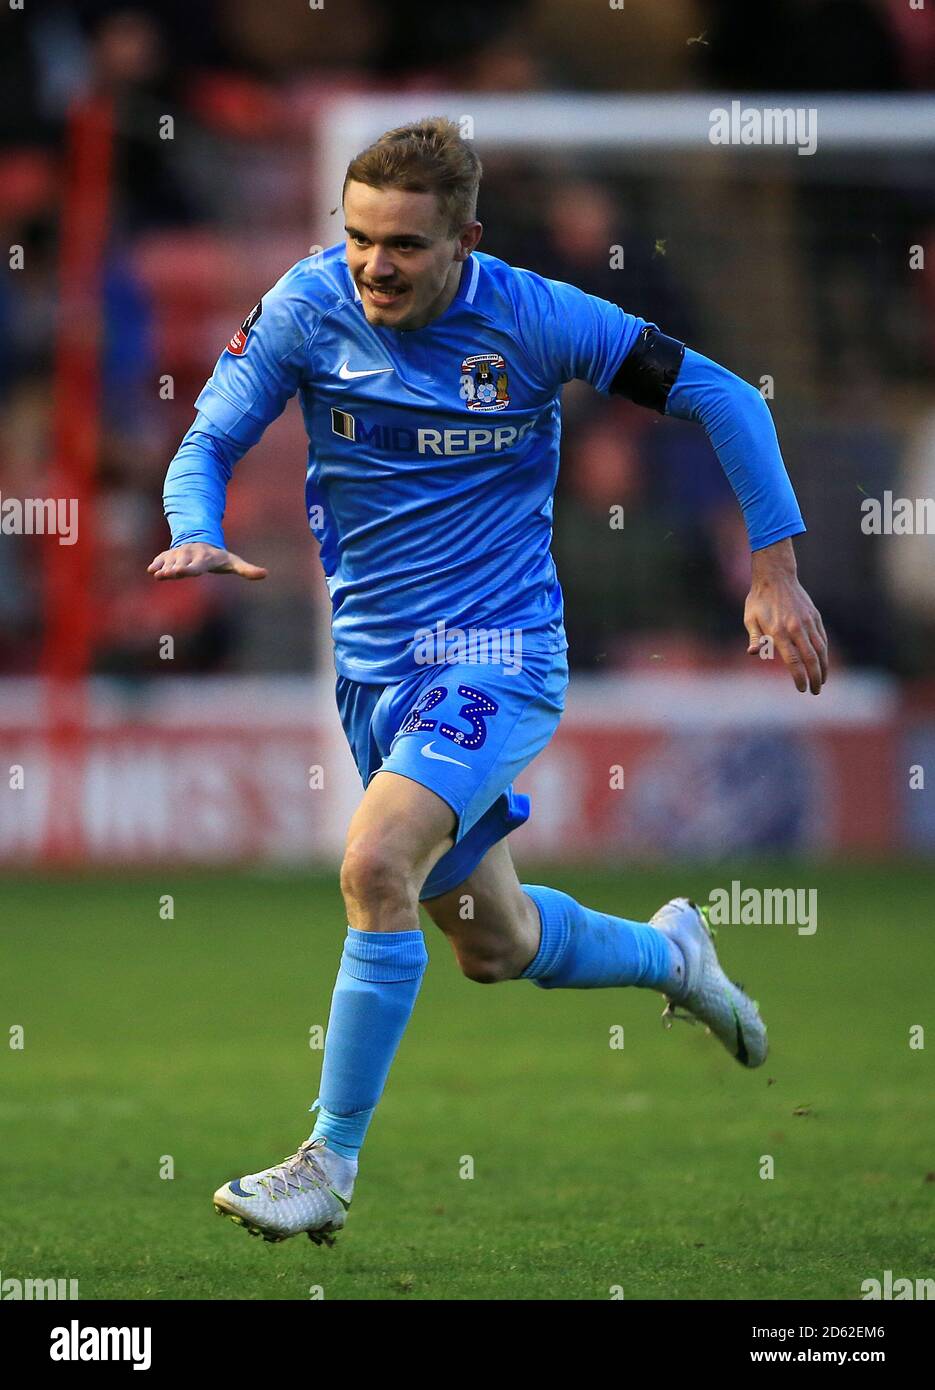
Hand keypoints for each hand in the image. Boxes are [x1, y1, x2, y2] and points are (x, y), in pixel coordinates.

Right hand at [147, 542, 266, 580]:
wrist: (200, 539)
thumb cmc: (218, 557)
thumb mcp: (233, 562)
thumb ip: (247, 569)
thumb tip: (266, 574)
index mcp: (205, 559)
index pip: (197, 566)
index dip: (190, 569)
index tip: (182, 571)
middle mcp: (190, 555)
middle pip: (180, 565)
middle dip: (174, 569)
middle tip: (166, 575)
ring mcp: (178, 554)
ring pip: (169, 563)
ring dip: (164, 568)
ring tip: (158, 574)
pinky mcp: (169, 555)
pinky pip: (161, 558)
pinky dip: (156, 563)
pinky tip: (151, 570)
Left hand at [744, 539, 827, 693]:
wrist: (776, 576)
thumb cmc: (759, 600)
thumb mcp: (750, 618)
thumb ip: (754, 637)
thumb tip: (752, 653)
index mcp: (778, 632)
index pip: (793, 661)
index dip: (799, 677)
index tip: (802, 688)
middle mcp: (796, 628)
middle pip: (810, 658)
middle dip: (815, 678)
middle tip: (815, 691)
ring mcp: (807, 622)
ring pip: (821, 649)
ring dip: (824, 667)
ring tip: (823, 681)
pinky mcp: (814, 617)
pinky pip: (822, 638)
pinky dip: (824, 652)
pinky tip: (823, 662)